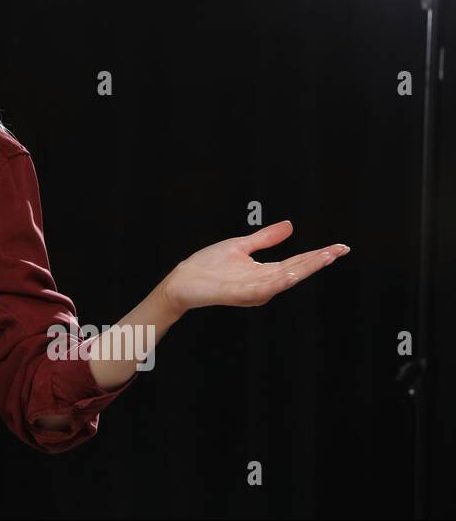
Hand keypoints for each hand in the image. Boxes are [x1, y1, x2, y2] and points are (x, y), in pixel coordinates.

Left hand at [158, 220, 348, 317]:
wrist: (182, 281)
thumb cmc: (207, 267)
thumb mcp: (240, 246)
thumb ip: (265, 239)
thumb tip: (290, 226)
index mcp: (265, 272)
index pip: (297, 262)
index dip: (318, 255)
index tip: (339, 247)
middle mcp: (264, 284)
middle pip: (297, 271)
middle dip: (319, 261)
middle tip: (339, 250)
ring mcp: (253, 291)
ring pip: (285, 279)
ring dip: (306, 269)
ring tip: (325, 257)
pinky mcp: (240, 295)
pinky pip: (264, 288)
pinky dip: (280, 281)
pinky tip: (294, 273)